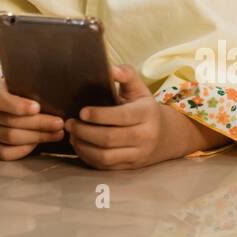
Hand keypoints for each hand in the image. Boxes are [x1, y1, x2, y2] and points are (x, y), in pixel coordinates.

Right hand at [0, 78, 66, 160]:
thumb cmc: (10, 92)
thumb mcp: (15, 83)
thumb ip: (27, 87)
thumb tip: (53, 96)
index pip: (0, 99)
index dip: (18, 105)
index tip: (37, 107)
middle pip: (10, 122)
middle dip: (38, 124)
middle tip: (59, 123)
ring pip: (11, 138)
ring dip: (37, 137)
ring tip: (57, 133)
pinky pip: (6, 153)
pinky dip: (25, 149)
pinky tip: (39, 143)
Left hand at [66, 64, 219, 168]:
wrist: (166, 136)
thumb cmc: (144, 107)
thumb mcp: (139, 88)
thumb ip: (126, 74)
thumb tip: (110, 69)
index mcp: (146, 114)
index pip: (121, 117)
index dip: (99, 115)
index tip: (81, 112)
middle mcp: (145, 136)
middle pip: (109, 139)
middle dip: (85, 132)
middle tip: (69, 123)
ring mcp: (138, 155)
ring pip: (105, 156)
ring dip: (84, 147)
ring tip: (72, 135)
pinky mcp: (130, 167)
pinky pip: (105, 166)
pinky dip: (88, 157)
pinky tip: (80, 146)